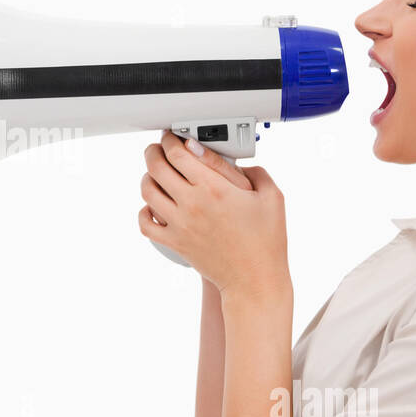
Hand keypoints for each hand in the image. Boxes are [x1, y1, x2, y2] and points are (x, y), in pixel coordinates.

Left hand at [137, 130, 290, 298]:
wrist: (254, 280)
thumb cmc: (266, 241)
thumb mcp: (271, 197)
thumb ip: (253, 171)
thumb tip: (233, 160)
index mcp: (214, 188)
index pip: (178, 153)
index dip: (171, 139)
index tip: (173, 137)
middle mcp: (192, 204)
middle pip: (156, 167)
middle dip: (154, 151)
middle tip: (159, 149)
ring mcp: (179, 224)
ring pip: (147, 191)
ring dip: (148, 177)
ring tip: (156, 173)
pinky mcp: (174, 242)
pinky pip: (145, 223)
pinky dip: (144, 211)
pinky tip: (153, 205)